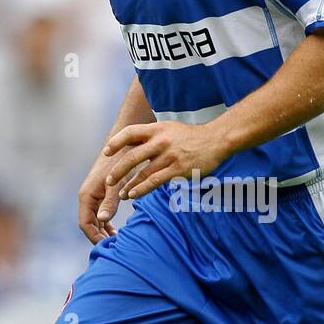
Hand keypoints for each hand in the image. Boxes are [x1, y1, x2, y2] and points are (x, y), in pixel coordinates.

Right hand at [77, 150, 142, 242]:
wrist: (123, 145)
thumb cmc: (121, 163)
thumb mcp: (116, 184)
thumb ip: (110, 202)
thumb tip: (103, 219)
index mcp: (86, 196)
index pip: (85, 224)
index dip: (95, 238)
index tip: (108, 247)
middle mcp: (87, 198)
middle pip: (89, 225)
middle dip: (99, 237)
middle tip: (114, 249)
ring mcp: (93, 196)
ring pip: (95, 221)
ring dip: (103, 232)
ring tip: (117, 243)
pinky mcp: (101, 195)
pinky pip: (100, 214)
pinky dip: (107, 224)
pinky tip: (117, 232)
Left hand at [102, 120, 228, 200]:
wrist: (217, 140)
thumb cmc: (191, 136)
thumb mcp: (169, 128)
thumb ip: (151, 136)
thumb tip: (130, 144)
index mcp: (157, 129)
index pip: (130, 133)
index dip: (116, 142)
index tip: (106, 152)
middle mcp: (161, 141)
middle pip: (132, 156)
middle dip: (118, 171)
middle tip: (109, 180)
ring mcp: (170, 156)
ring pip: (143, 173)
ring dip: (129, 185)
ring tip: (121, 194)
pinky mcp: (178, 169)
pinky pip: (155, 181)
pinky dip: (142, 189)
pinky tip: (134, 194)